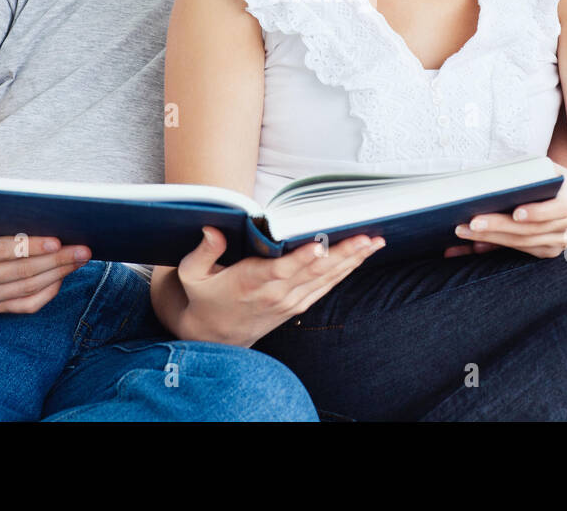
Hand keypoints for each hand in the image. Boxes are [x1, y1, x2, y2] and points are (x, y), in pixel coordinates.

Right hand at [0, 211, 90, 312]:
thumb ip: (7, 221)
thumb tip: (53, 221)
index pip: (6, 251)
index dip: (34, 247)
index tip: (58, 240)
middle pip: (23, 272)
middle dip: (57, 260)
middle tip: (82, 250)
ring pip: (28, 288)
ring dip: (58, 274)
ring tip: (79, 260)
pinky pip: (26, 305)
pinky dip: (48, 291)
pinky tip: (63, 277)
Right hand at [170, 226, 384, 346]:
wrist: (213, 336)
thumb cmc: (204, 297)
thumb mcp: (192, 275)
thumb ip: (203, 251)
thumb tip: (213, 229)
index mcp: (250, 282)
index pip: (280, 269)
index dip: (301, 258)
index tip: (320, 245)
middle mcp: (275, 293)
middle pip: (314, 271)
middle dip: (343, 253)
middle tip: (367, 237)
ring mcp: (289, 300)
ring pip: (326, 278)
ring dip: (352, 260)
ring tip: (374, 242)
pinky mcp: (297, 304)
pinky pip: (325, 286)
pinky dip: (344, 271)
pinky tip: (360, 257)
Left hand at [445, 163, 566, 259]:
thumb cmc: (559, 182)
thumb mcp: (552, 170)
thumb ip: (532, 173)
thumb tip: (496, 178)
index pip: (557, 209)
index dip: (538, 212)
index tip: (516, 213)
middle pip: (532, 230)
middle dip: (500, 227)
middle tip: (472, 223)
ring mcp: (561, 243)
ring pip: (523, 243)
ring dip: (491, 239)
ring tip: (464, 231)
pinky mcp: (549, 252)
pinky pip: (520, 252)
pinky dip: (495, 248)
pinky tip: (472, 245)